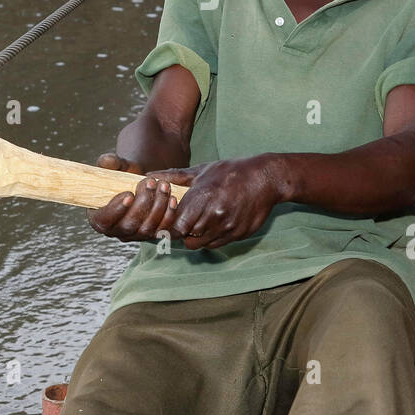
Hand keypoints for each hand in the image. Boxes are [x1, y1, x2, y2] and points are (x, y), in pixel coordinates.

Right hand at [88, 154, 177, 242]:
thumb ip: (110, 163)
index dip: (115, 210)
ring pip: (146, 229)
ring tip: (164, 185)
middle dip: (142, 203)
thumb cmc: (123, 175)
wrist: (141, 183)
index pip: (103, 221)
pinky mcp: (152, 235)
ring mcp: (135, 236)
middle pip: (128, 226)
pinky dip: (169, 216)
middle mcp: (117, 231)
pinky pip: (161, 231)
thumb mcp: (116, 166)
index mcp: (100, 217)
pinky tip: (173, 199)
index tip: (129, 194)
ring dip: (158, 207)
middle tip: (151, 182)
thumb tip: (107, 160)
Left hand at [149, 156, 285, 249]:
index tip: (168, 219)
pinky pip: (215, 245)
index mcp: (203, 196)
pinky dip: (209, 238)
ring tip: (198, 221)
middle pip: (185, 237)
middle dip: (180, 232)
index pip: (175, 225)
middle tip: (181, 222)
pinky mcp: (238, 234)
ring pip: (199, 244)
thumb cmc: (231, 172)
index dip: (169, 225)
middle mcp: (214, 214)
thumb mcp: (202, 170)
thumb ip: (174, 177)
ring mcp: (227, 226)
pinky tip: (212, 224)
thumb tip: (149, 177)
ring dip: (195, 236)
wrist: (266, 178)